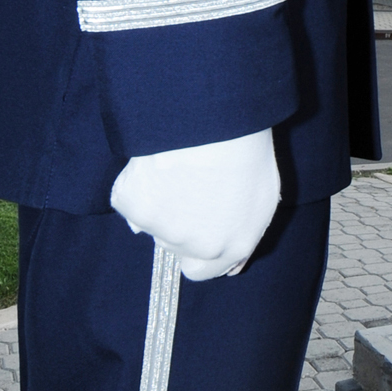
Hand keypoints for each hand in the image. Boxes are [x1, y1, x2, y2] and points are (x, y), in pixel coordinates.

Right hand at [111, 129, 280, 281]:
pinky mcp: (134, 206)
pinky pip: (128, 200)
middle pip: (175, 246)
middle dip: (179, 224)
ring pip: (151, 224)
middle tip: (188, 186)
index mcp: (231, 248)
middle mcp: (196, 248)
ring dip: (158, 202)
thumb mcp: (264, 198)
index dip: (198, 247)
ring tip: (176, 168)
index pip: (202, 270)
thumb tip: (230, 264)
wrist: (215, 119)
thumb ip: (243, 235)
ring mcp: (162, 229)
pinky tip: (154, 163)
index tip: (197, 226)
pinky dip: (135, 184)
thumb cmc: (246, 150)